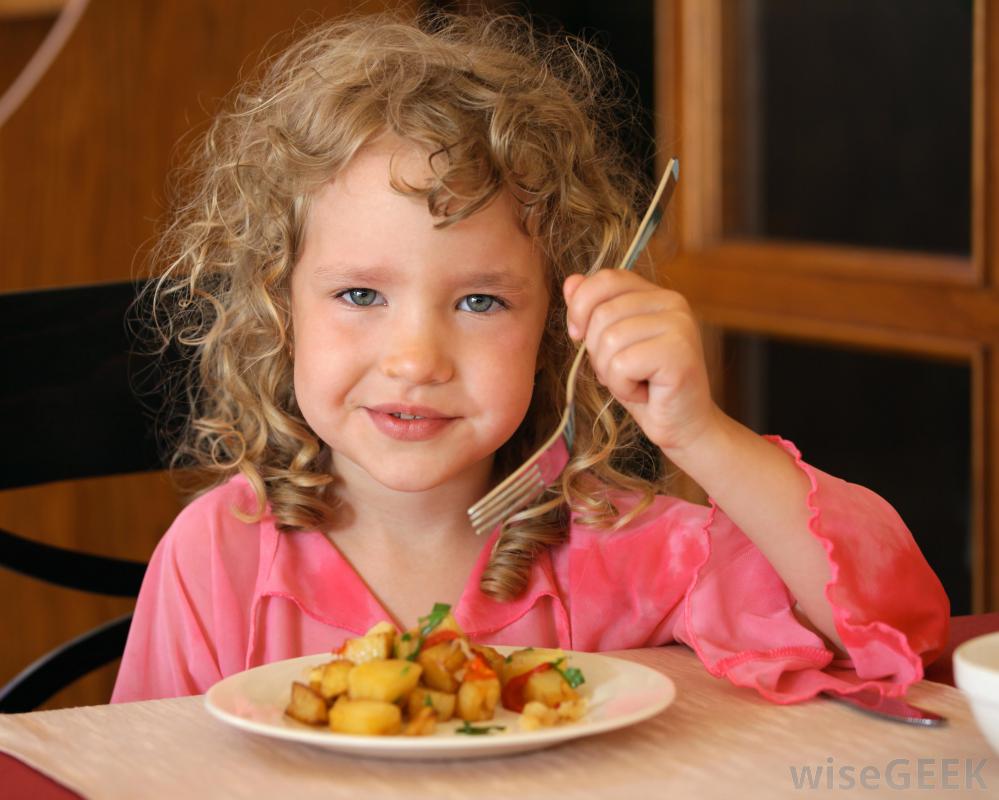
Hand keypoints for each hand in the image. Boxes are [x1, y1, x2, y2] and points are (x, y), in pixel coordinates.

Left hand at [563, 269, 718, 456]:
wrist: (682, 426)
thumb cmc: (645, 386)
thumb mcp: (611, 345)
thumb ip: (593, 312)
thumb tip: (570, 282)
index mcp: (656, 294)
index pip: (605, 279)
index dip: (580, 306)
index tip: (578, 335)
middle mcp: (672, 302)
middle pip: (602, 314)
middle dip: (597, 352)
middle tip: (623, 372)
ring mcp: (679, 325)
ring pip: (609, 340)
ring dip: (611, 373)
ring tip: (636, 382)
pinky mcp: (679, 353)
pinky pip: (622, 365)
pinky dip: (623, 387)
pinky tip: (645, 393)